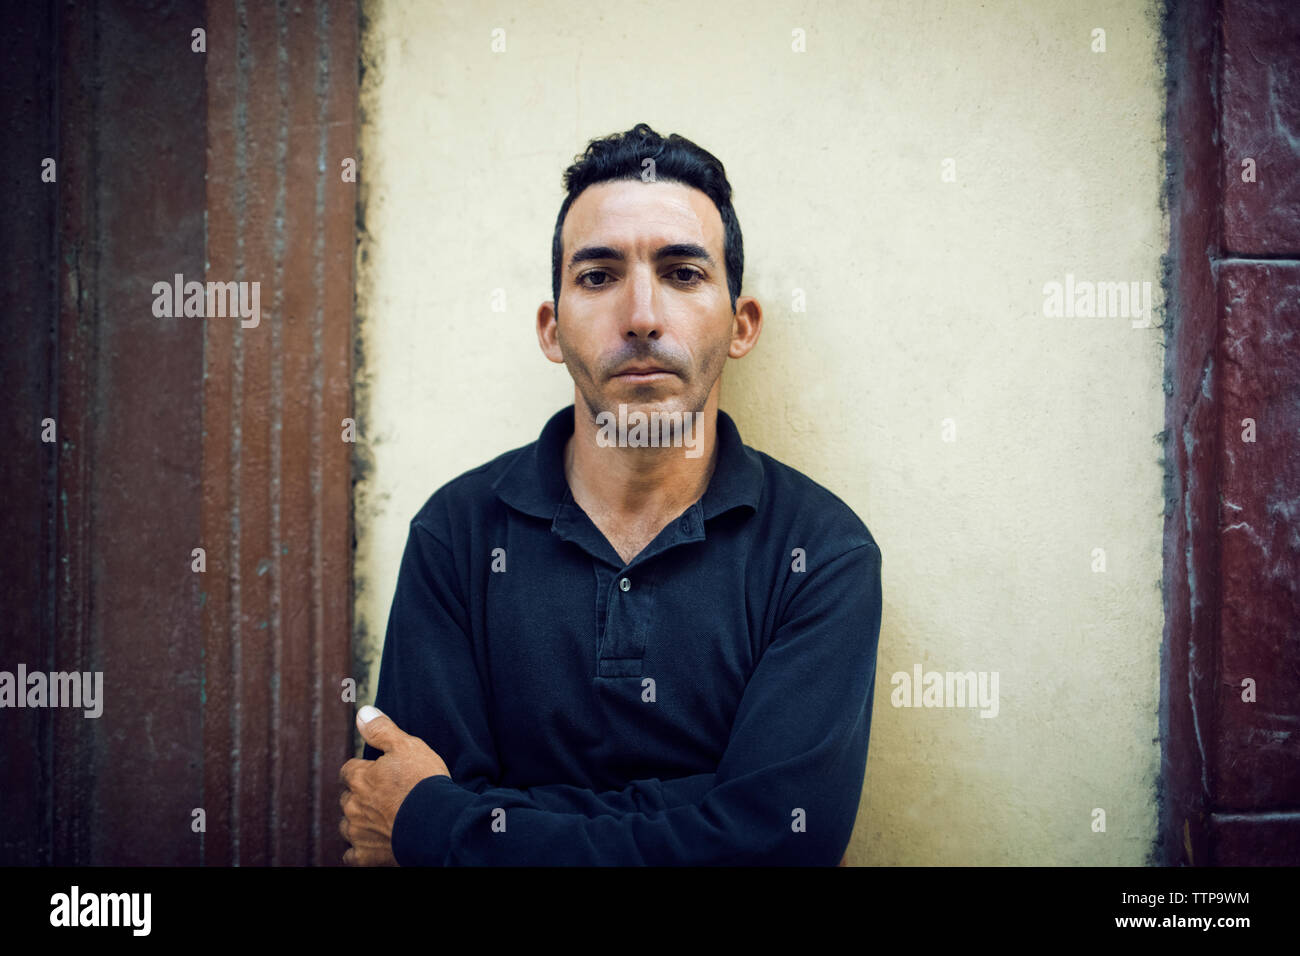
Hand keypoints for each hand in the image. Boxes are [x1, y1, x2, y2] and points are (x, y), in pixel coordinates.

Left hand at [338, 705, 450, 865]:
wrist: (436, 824)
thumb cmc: (423, 783)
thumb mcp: (407, 746)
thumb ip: (381, 730)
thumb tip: (362, 713)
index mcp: (360, 778)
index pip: (348, 771)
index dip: (362, 770)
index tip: (375, 773)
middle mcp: (353, 805)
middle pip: (347, 798)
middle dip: (359, 796)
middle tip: (382, 796)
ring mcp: (358, 832)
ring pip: (348, 825)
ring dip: (358, 821)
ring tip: (380, 819)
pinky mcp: (366, 856)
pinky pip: (352, 855)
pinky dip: (359, 850)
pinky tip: (373, 844)